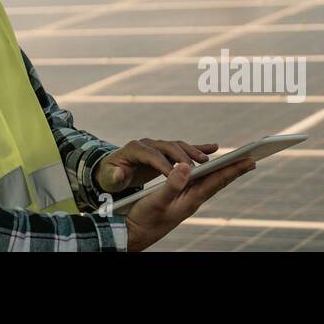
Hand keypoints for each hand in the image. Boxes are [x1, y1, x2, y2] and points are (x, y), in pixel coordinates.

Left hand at [94, 138, 219, 193]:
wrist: (113, 169)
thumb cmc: (110, 176)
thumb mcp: (109, 179)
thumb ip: (114, 177)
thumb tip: (119, 172)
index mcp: (134, 149)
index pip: (151, 155)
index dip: (162, 164)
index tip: (174, 176)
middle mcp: (148, 144)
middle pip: (168, 147)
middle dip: (181, 157)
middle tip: (196, 170)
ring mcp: (158, 146)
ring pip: (178, 146)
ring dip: (193, 152)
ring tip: (207, 162)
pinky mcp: (165, 151)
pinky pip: (183, 148)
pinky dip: (198, 148)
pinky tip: (214, 148)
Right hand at [123, 156, 255, 251]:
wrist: (134, 234)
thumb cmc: (144, 218)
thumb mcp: (156, 201)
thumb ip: (172, 184)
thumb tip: (187, 167)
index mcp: (191, 199)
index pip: (217, 181)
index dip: (233, 170)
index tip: (249, 160)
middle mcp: (193, 199)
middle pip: (218, 181)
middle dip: (234, 170)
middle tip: (252, 160)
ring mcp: (187, 200)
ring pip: (210, 183)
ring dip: (224, 172)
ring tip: (235, 165)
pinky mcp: (179, 199)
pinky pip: (199, 184)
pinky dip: (209, 175)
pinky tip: (209, 173)